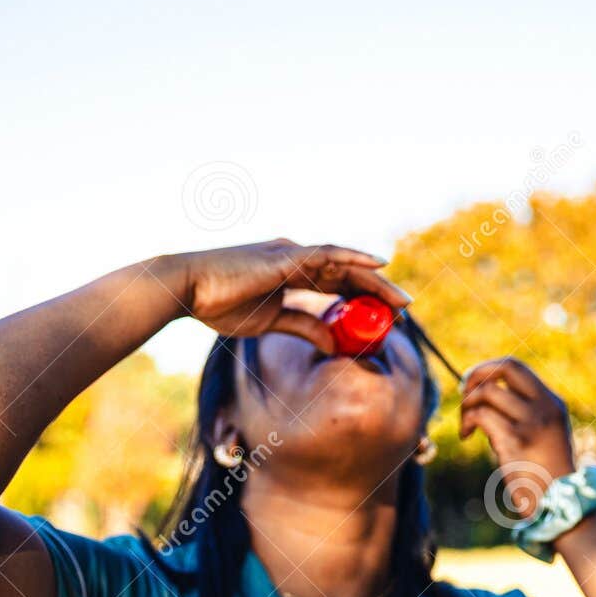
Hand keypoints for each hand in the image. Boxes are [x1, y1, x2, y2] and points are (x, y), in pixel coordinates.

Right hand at [162, 239, 411, 353]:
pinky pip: (329, 254)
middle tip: (407, 308)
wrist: (188, 290)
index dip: (364, 298)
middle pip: (349, 273)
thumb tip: (334, 343)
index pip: (338, 284)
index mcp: (292, 273)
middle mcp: (297, 258)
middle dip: (379, 291)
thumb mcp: (271, 322)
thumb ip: (304, 326)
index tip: (388, 316)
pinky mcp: (287, 256)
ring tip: (402, 297)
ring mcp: (293, 254)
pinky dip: (355, 257)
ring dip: (376, 280)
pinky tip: (378, 265)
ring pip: (345, 264)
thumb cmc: (220, 304)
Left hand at [459, 357, 575, 518]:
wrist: (561, 505)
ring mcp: (532, 423)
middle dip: (476, 376)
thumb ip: (522, 415)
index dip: (488, 369)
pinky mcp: (516, 441)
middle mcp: (544, 407)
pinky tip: (466, 436)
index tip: (474, 387)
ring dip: (467, 405)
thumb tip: (484, 398)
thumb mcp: (543, 436)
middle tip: (464, 395)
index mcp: (552, 403)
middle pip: (504, 367)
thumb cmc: (546, 475)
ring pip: (487, 392)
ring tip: (466, 426)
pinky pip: (481, 415)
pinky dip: (467, 422)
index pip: (516, 366)